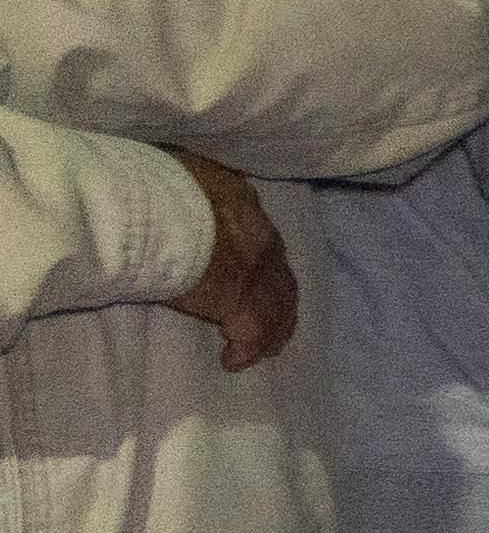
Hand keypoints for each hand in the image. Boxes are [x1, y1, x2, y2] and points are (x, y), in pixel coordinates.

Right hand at [154, 153, 291, 371]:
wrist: (162, 211)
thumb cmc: (166, 187)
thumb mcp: (196, 171)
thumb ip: (205, 179)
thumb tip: (204, 176)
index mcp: (250, 212)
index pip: (268, 245)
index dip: (267, 267)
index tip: (264, 281)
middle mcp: (263, 245)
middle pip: (281, 283)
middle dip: (280, 304)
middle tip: (278, 325)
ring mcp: (256, 277)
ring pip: (275, 312)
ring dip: (271, 332)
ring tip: (265, 350)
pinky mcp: (240, 306)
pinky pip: (251, 337)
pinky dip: (244, 352)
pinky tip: (232, 362)